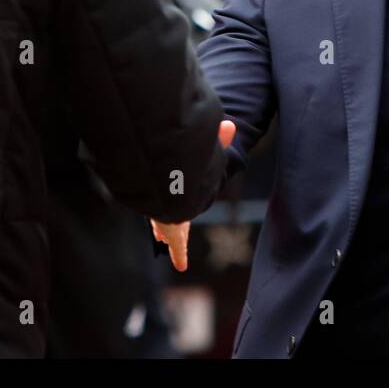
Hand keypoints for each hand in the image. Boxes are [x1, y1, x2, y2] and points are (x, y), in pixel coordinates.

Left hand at [150, 120, 235, 271]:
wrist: (170, 185)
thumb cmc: (185, 166)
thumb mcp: (208, 152)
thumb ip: (217, 140)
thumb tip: (229, 124)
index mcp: (177, 185)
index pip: (175, 189)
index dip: (174, 192)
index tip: (170, 194)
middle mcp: (169, 202)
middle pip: (166, 210)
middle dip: (163, 216)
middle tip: (159, 225)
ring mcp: (168, 219)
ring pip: (168, 229)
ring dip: (168, 235)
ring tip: (166, 244)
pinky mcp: (172, 233)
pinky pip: (178, 247)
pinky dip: (179, 255)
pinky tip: (181, 264)